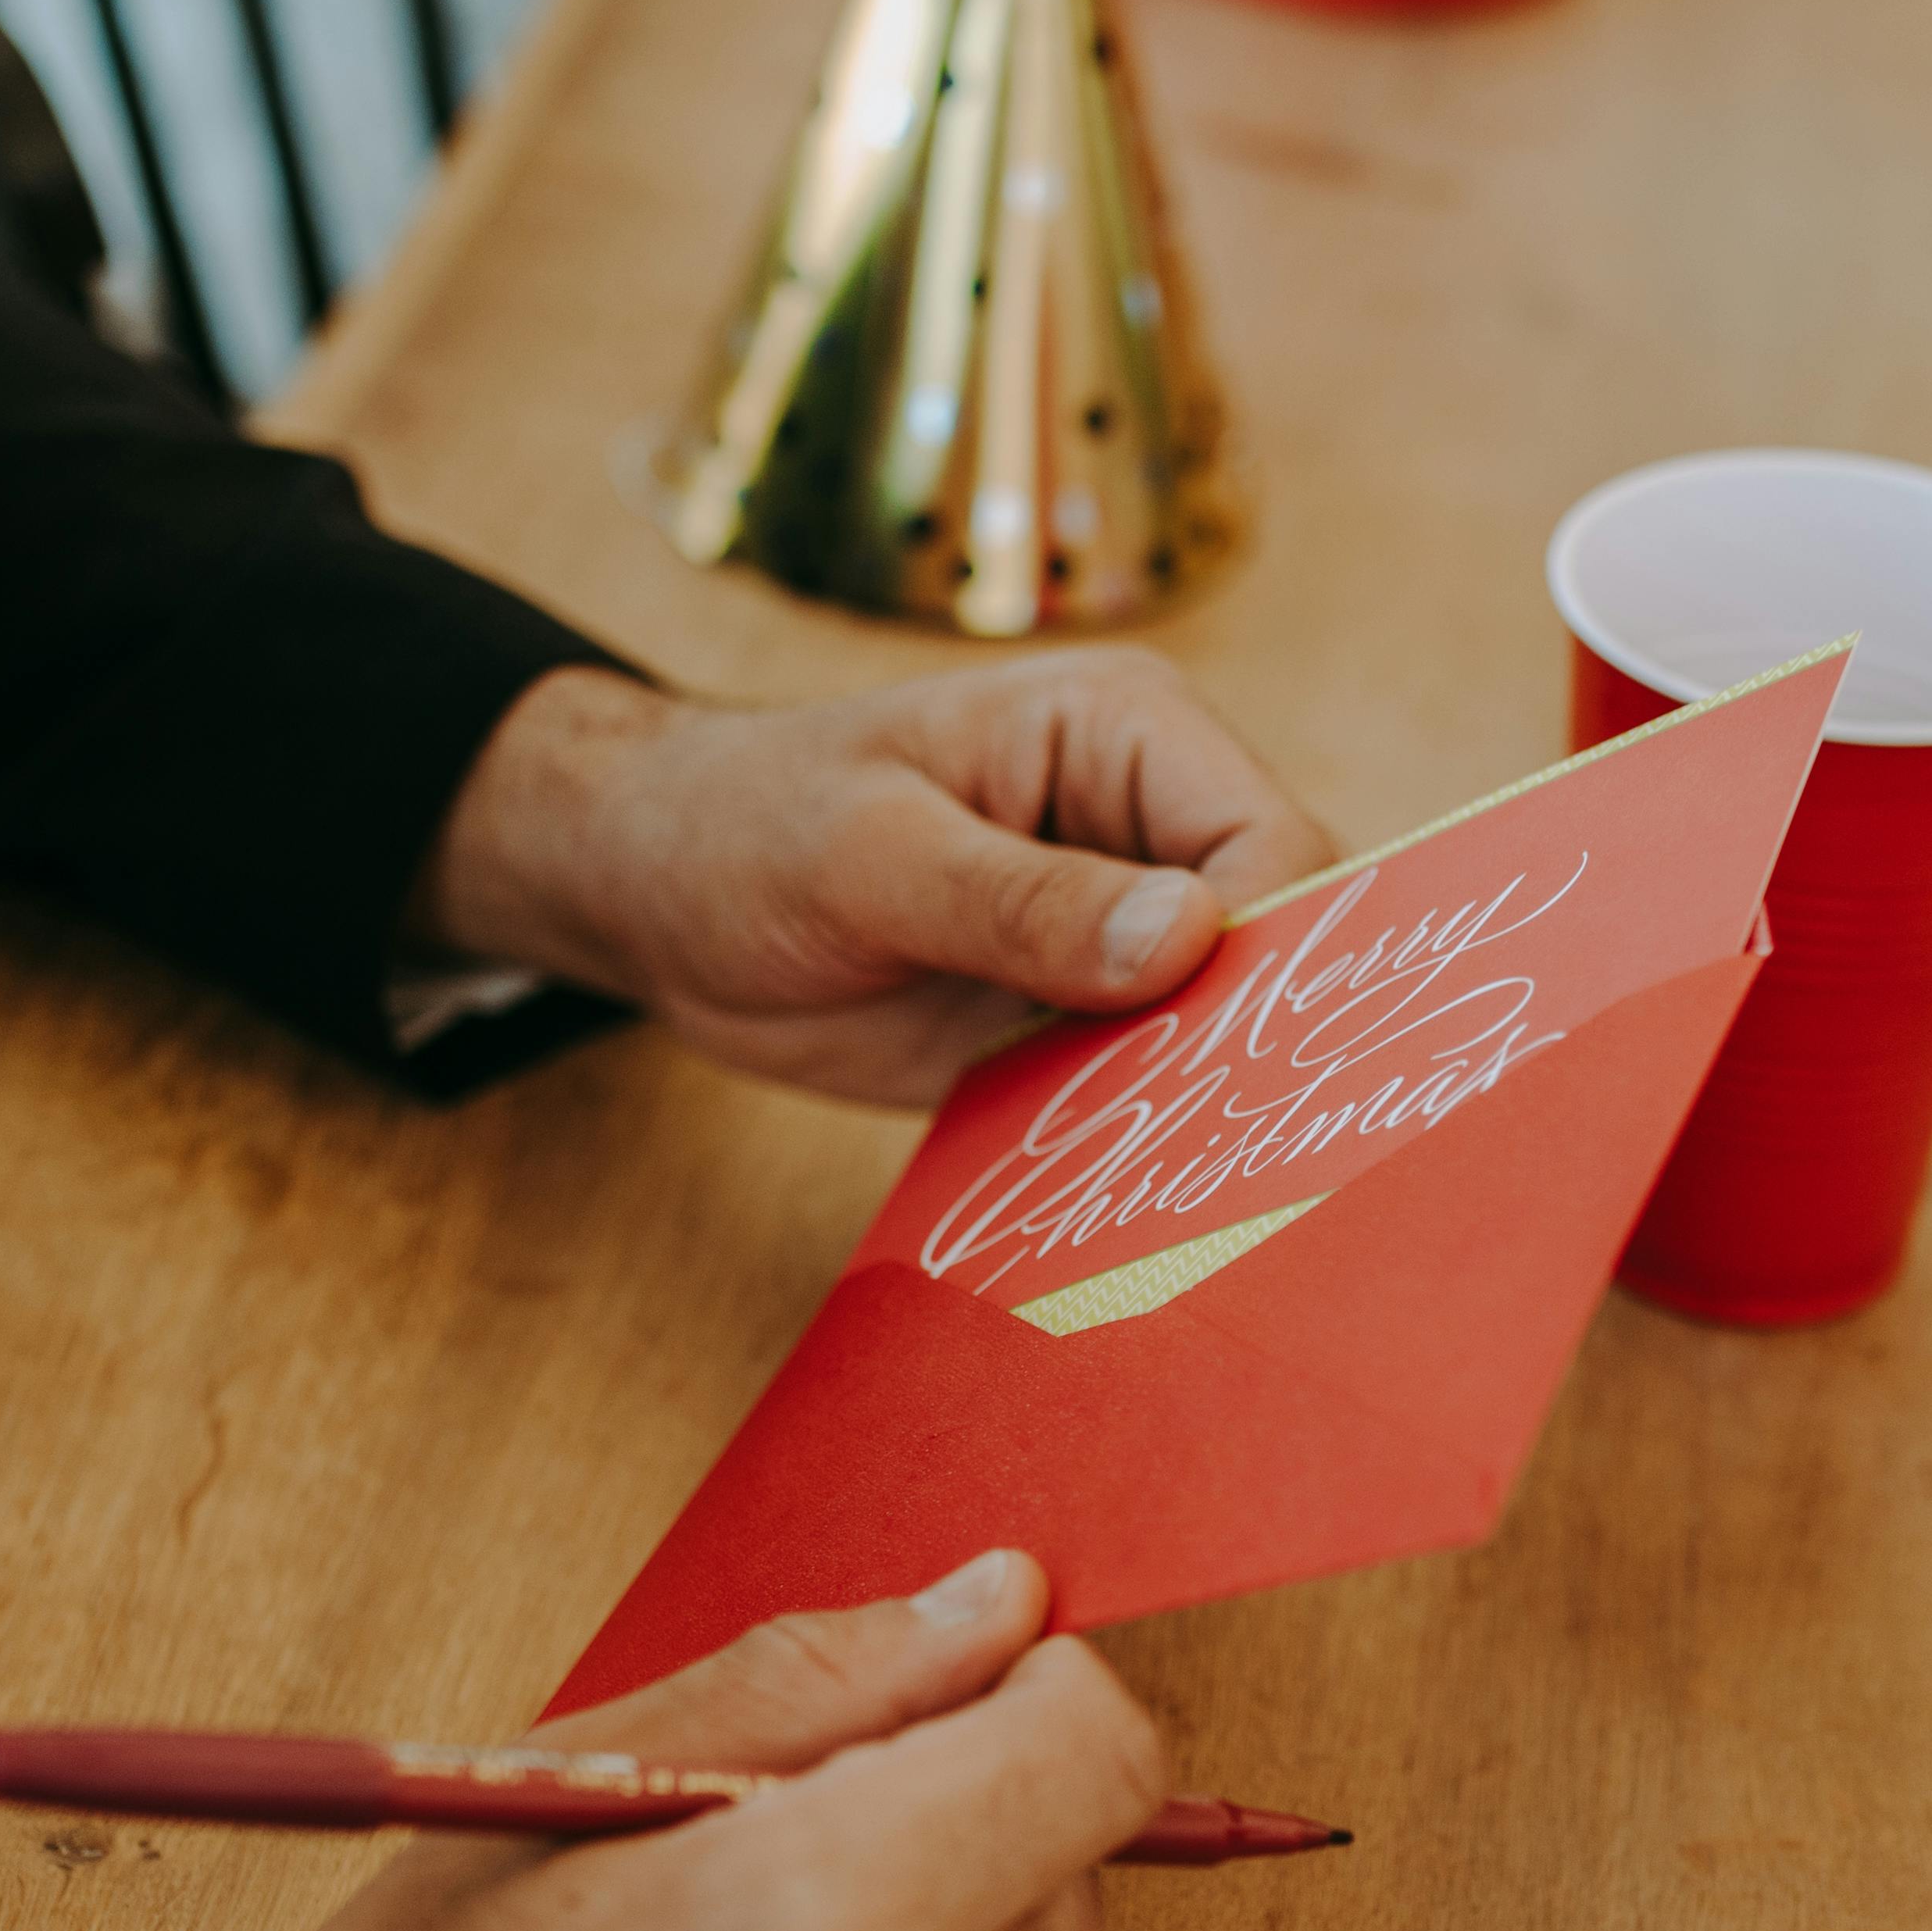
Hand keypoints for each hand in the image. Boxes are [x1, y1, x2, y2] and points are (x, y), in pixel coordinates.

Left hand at [418, 653, 1336, 1101]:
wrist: (654, 893)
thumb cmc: (742, 823)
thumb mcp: (868, 854)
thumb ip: (1022, 900)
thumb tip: (1188, 939)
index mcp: (1128, 734)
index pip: (1273, 843)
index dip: (1270, 953)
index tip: (1223, 1057)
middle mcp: (1149, 827)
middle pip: (1277, 944)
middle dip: (1248, 1041)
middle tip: (1209, 1148)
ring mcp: (1120, 931)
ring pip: (1222, 1030)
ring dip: (1195, 1106)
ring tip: (1167, 1187)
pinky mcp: (1076, 1018)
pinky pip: (1146, 1086)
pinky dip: (1135, 1140)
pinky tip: (1112, 1196)